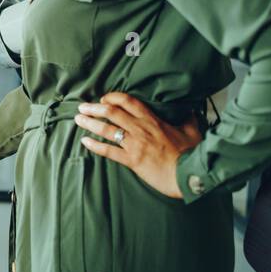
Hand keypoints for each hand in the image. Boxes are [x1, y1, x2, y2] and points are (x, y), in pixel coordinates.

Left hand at [73, 92, 202, 198]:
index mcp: (153, 120)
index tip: (104, 97)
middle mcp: (141, 129)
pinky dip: (95, 146)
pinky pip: (109, 151)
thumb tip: (190, 111)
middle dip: (94, 108)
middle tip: (82, 107)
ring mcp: (135, 145)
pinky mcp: (132, 161)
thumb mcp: (192, 131)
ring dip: (90, 123)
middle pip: (112, 112)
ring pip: (107, 130)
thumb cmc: (192, 153)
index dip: (113, 97)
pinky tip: (85, 142)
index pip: (129, 102)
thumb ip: (188, 119)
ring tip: (78, 120)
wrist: (190, 174)